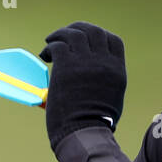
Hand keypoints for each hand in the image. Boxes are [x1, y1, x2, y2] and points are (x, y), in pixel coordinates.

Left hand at [38, 21, 125, 144]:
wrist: (84, 133)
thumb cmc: (95, 124)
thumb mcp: (112, 99)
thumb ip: (105, 82)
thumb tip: (92, 78)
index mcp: (117, 70)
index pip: (113, 40)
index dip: (99, 35)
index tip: (86, 40)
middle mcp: (103, 62)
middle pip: (93, 31)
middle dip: (77, 29)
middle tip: (64, 36)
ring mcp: (85, 62)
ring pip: (74, 34)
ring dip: (60, 34)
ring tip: (50, 42)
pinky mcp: (66, 66)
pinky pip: (58, 45)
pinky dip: (50, 46)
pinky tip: (45, 55)